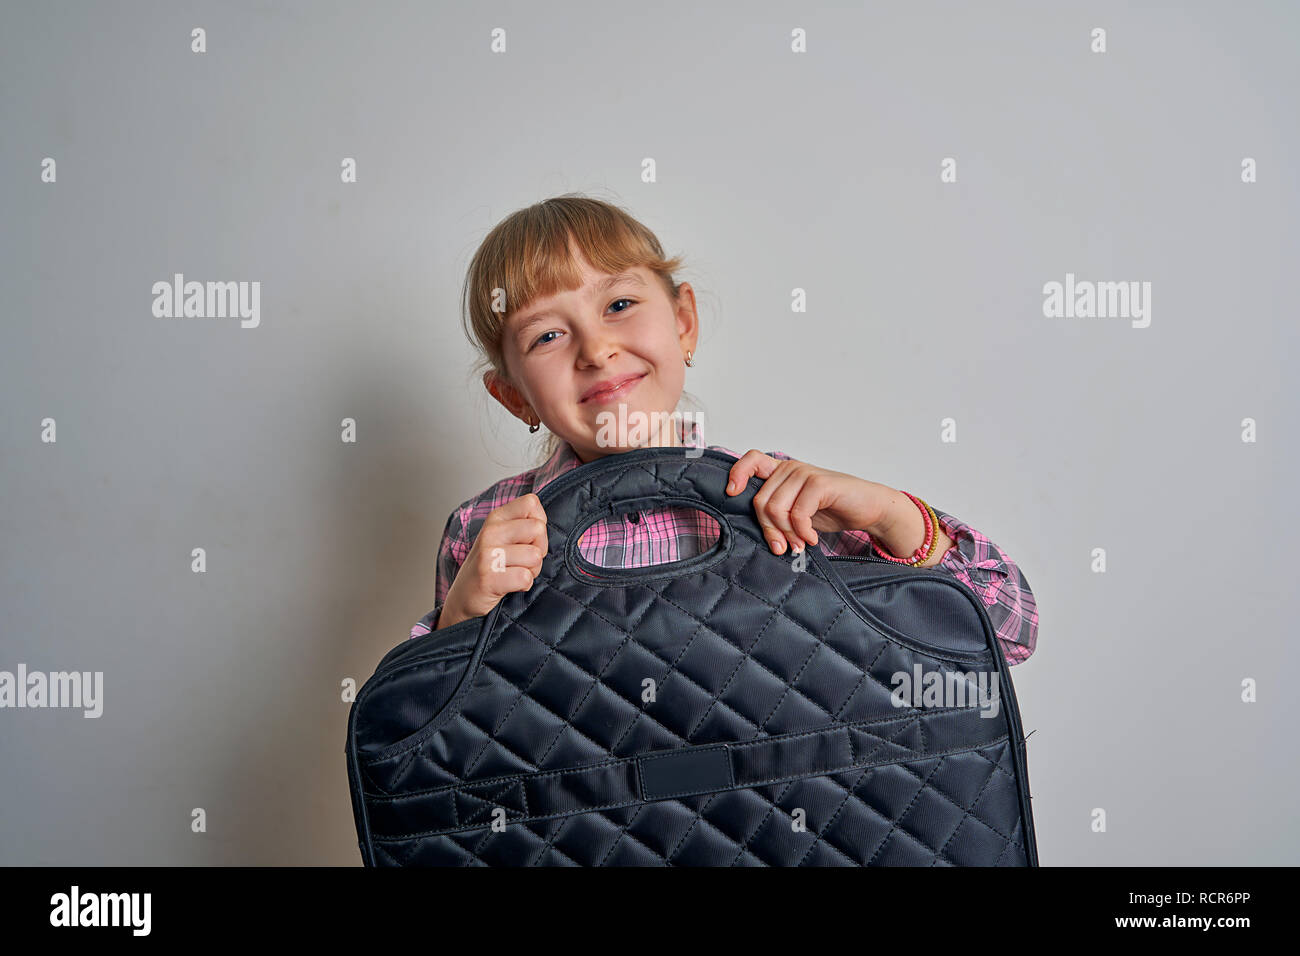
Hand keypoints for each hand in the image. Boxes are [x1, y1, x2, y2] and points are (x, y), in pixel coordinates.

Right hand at [438, 493, 547, 627]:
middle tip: (522, 561)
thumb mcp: (503, 537)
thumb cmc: (490, 566)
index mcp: (496, 518)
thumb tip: (543, 523)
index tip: (527, 538)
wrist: (463, 596)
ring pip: (535, 556)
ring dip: (531, 570)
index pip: (531, 502)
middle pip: (538, 529)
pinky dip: (523, 585)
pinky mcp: (489, 577)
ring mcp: (488, 554)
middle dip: (539, 549)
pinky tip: (509, 585)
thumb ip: (523, 524)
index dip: (539, 522)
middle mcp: (490, 532)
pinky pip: (525, 577)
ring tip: (514, 573)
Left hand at [724, 450, 891, 554]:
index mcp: (782, 472)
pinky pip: (797, 513)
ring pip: (776, 509)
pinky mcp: (819, 484)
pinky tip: (812, 539)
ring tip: (799, 544)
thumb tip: (756, 533)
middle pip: (760, 500)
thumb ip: (777, 514)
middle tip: (784, 547)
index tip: (732, 493)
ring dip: (787, 534)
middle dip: (770, 529)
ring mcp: (805, 473)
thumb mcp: (798, 512)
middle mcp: (790, 469)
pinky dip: (802, 532)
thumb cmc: (833, 509)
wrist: (869, 508)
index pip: (751, 461)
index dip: (738, 474)